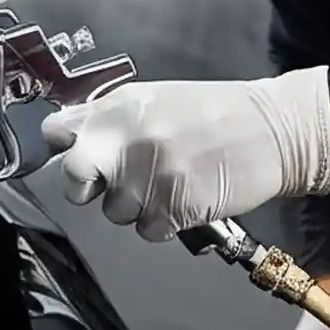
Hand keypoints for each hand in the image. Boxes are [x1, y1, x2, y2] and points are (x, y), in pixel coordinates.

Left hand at [40, 67, 329, 241]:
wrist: (274, 130)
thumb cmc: (213, 113)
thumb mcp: (151, 99)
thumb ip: (108, 118)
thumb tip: (71, 137)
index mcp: (115, 111)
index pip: (55, 131)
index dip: (61, 147)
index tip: (74, 154)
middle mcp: (124, 143)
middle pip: (72, 178)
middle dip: (82, 187)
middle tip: (107, 183)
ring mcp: (146, 179)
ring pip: (112, 211)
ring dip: (134, 205)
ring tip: (165, 183)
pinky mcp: (171, 209)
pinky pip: (146, 230)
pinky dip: (161, 222)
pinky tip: (182, 199)